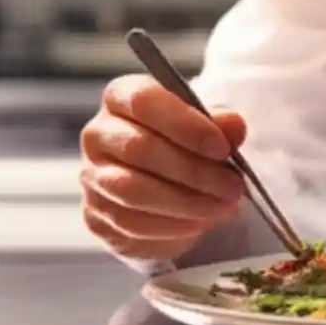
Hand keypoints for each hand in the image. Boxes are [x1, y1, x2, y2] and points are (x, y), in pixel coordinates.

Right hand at [80, 75, 247, 260]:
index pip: (144, 101)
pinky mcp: (95, 216)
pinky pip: (130, 224)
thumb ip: (221, 125)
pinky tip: (200, 223)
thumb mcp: (208, 128)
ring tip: (223, 207)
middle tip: (233, 187)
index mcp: (122, 98)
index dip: (184, 125)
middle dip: (194, 171)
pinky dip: (171, 226)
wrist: (165, 187)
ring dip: (186, 203)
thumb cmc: (185, 146)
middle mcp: (98, 134)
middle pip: (140, 149)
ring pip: (134, 191)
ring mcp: (92, 177)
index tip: (222, 148)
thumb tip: (233, 125)